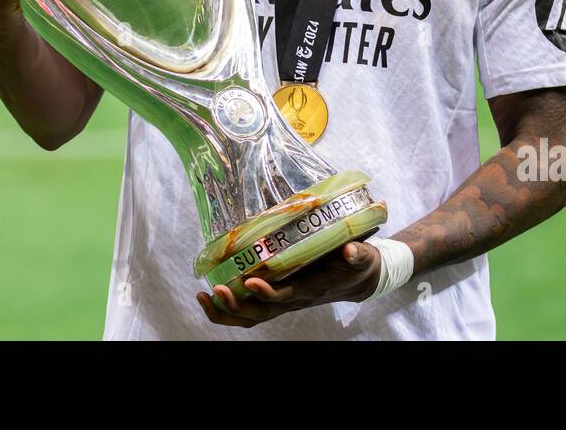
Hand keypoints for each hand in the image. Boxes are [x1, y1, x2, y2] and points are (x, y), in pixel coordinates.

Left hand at [194, 241, 380, 328]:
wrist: (358, 281)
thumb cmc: (358, 265)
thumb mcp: (362, 257)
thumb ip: (358, 254)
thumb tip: (350, 249)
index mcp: (312, 289)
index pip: (286, 297)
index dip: (267, 292)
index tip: (250, 280)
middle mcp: (294, 300)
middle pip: (260, 313)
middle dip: (235, 305)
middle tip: (215, 290)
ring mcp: (284, 301)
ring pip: (250, 317)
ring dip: (225, 312)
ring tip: (203, 297)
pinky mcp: (278, 297)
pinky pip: (250, 311)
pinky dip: (228, 308)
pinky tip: (211, 295)